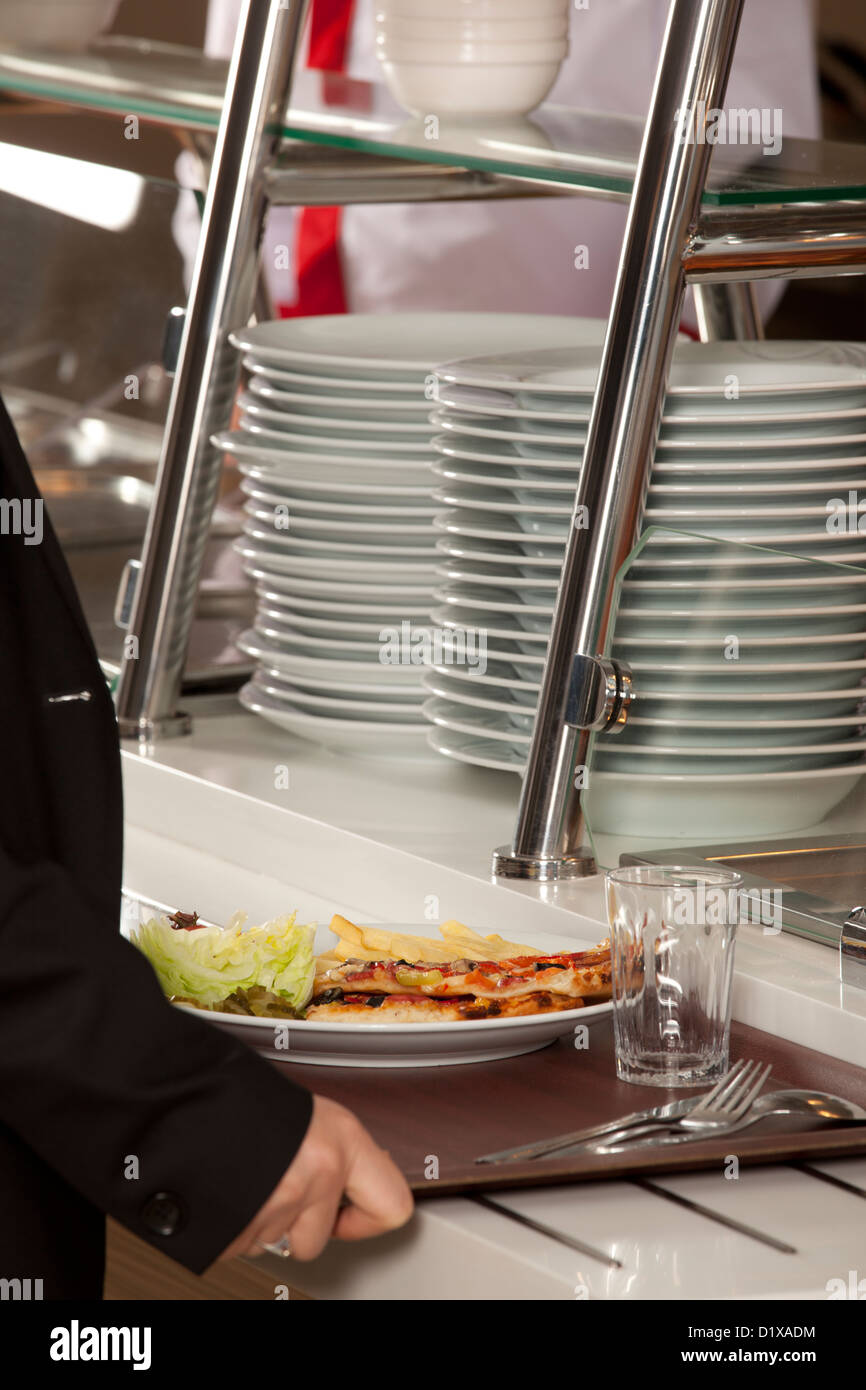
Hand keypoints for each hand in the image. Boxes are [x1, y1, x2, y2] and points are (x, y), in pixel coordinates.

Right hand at [220, 1095, 413, 1261]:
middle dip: (292, 1227)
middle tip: (276, 1192)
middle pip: (316, 1241)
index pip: (392, 1206)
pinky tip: (228, 1190)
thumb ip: (333, 1154)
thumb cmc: (243, 1096)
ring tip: (247, 1179)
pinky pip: (239, 1246)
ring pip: (273, 1243)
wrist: (189, 1091)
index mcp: (342, 1139)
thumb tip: (351, 1187)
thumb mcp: (307, 1115)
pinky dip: (231, 1227)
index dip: (366, 1221)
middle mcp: (318, 1172)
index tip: (348, 1216)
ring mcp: (280, 1200)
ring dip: (257, 1221)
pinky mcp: (240, 1224)